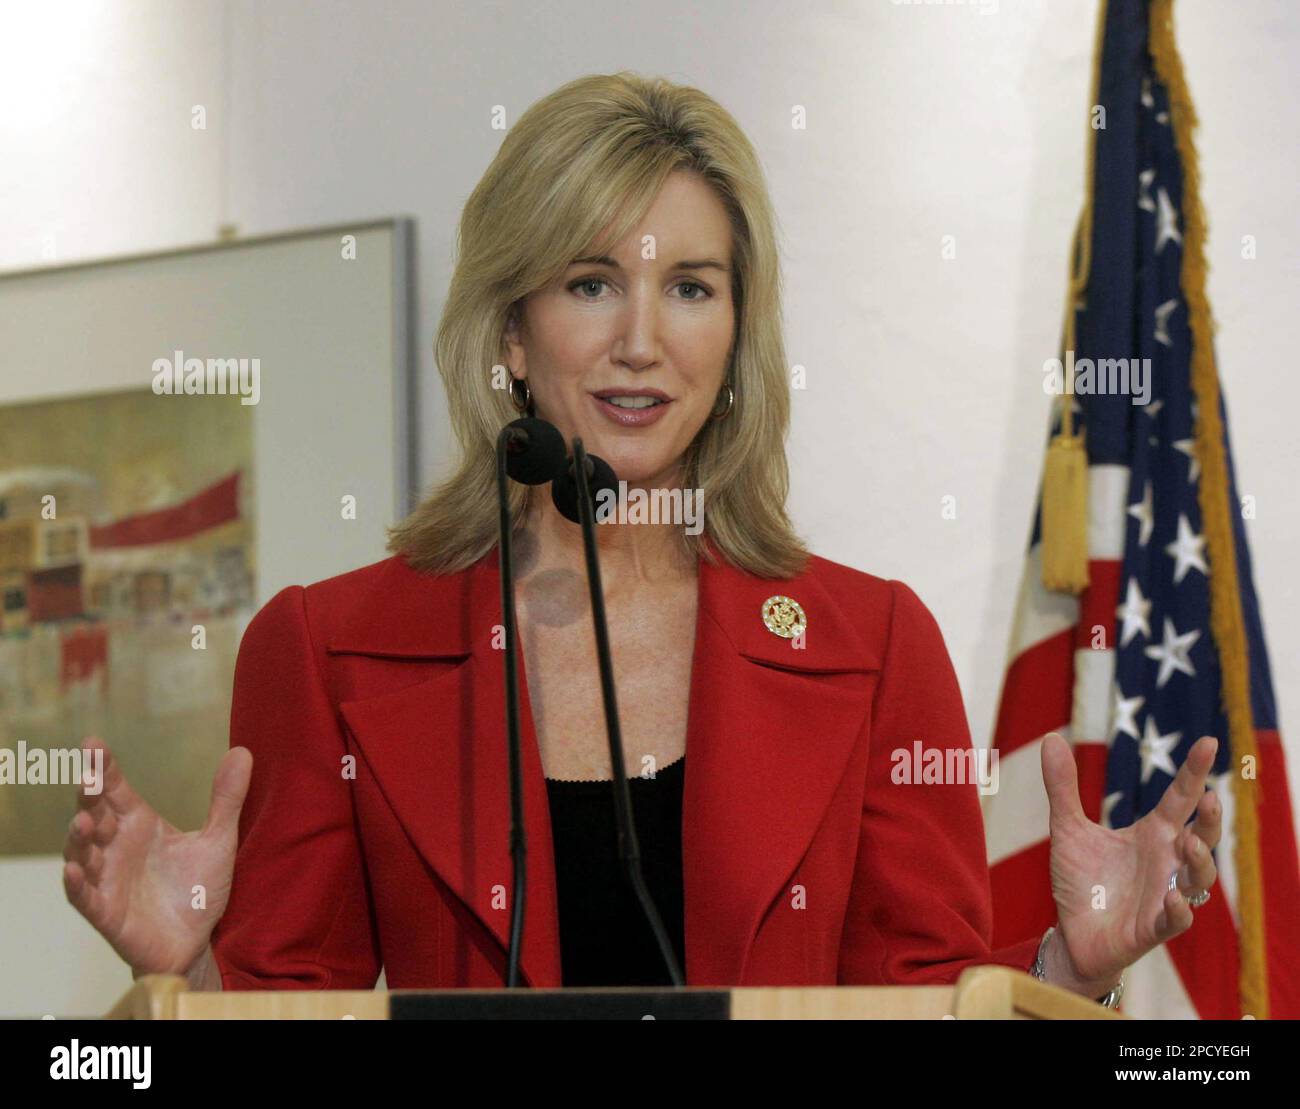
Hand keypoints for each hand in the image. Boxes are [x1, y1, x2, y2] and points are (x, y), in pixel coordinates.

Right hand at [62, 736, 252, 979]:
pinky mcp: (106, 912)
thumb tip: (243, 751)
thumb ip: (227, 798)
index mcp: (139, 825)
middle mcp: (117, 847)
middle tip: (87, 778)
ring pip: (82, 853)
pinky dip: (76, 884)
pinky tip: (73, 870)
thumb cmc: (198, 889)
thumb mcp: (219, 840)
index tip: (93, 743)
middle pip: (94, 815)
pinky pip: (83, 897)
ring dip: (78, 838)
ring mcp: (107, 879)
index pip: (116, 790)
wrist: (196, 941)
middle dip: (87, 797)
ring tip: (83, 821)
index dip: (102, 768)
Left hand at [1040, 731, 1220, 994]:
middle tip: (1210, 799)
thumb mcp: (1067, 828)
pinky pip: (1177, 919)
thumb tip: (1051, 737)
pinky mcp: (1154, 927)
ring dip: (1199, 861)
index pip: (1179, 799)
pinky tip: (1172, 895)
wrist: (1073, 934)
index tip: (1208, 741)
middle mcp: (1166, 862)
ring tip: (1189, 842)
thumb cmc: (1082, 881)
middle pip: (1202, 837)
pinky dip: (1179, 908)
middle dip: (1210, 821)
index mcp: (1152, 834)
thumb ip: (1062, 785)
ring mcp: (1165, 895)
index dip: (1194, 772)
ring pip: (1198, 878)